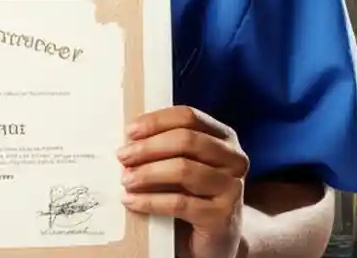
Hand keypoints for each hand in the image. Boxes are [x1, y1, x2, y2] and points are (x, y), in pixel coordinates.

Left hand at [117, 106, 249, 257]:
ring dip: (147, 173)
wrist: (217, 239)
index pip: (188, 117)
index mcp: (224, 138)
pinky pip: (179, 203)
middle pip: (186, 140)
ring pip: (183, 169)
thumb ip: (166, 150)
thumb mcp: (184, 166)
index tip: (130, 131)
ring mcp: (232, 187)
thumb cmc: (195, 196)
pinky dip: (150, 201)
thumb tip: (129, 141)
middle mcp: (234, 159)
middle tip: (123, 156)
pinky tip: (131, 201)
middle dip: (148, 147)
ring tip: (126, 180)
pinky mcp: (222, 216)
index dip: (156, 121)